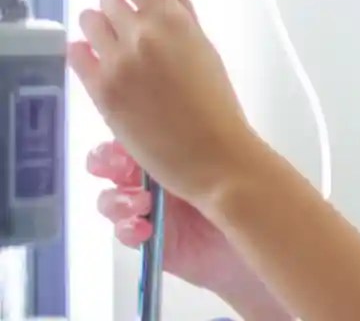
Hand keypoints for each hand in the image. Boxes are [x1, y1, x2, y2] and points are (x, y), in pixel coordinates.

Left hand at [68, 0, 262, 211]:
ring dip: (101, 30)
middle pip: (107, 0)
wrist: (212, 154)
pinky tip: (106, 65)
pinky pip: (76, 54)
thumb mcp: (205, 48)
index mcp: (172, 20)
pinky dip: (87, 54)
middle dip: (119, 10)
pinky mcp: (100, 90)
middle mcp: (140, 36)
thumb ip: (184, 9)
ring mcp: (117, 63)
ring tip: (119, 50)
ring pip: (88, 22)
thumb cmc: (217, 103)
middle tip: (134, 31)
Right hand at [89, 139, 287, 318]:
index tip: (126, 139)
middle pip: (109, 164)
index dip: (121, 136)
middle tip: (121, 168)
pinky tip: (145, 228)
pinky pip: (124, 232)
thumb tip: (163, 124)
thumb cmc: (239, 192)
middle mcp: (151, 177)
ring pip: (111, 200)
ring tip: (141, 203)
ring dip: (118, 200)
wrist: (251, 235)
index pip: (129, 136)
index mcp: (164, 151)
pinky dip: (129, 229)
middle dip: (105, 164)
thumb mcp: (215, 159)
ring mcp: (146, 208)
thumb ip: (187, 142)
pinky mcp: (146, 238)